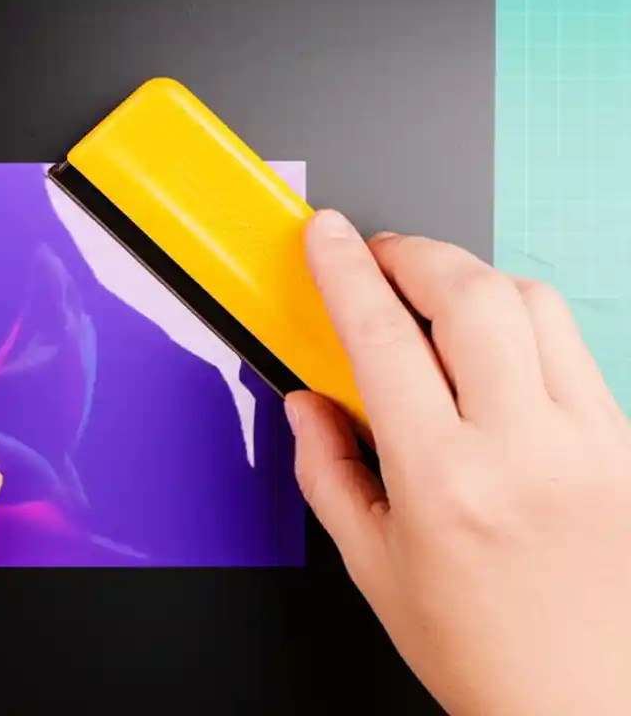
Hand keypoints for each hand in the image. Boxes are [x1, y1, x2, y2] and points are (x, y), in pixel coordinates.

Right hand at [287, 210, 630, 714]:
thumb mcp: (373, 567)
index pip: (383, 339)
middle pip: (471, 294)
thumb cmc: (483, 652)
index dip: (346, 271)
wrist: (586, 705)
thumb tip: (306, 403)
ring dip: (473, 279)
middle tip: (380, 256)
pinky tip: (492, 350)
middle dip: (414, 252)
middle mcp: (525, 450)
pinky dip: (523, 323)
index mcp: (445, 484)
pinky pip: (572, 347)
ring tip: (436, 299)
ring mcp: (588, 442)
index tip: (327, 237)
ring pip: (534, 303)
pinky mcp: (624, 444)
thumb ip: (327, 472)